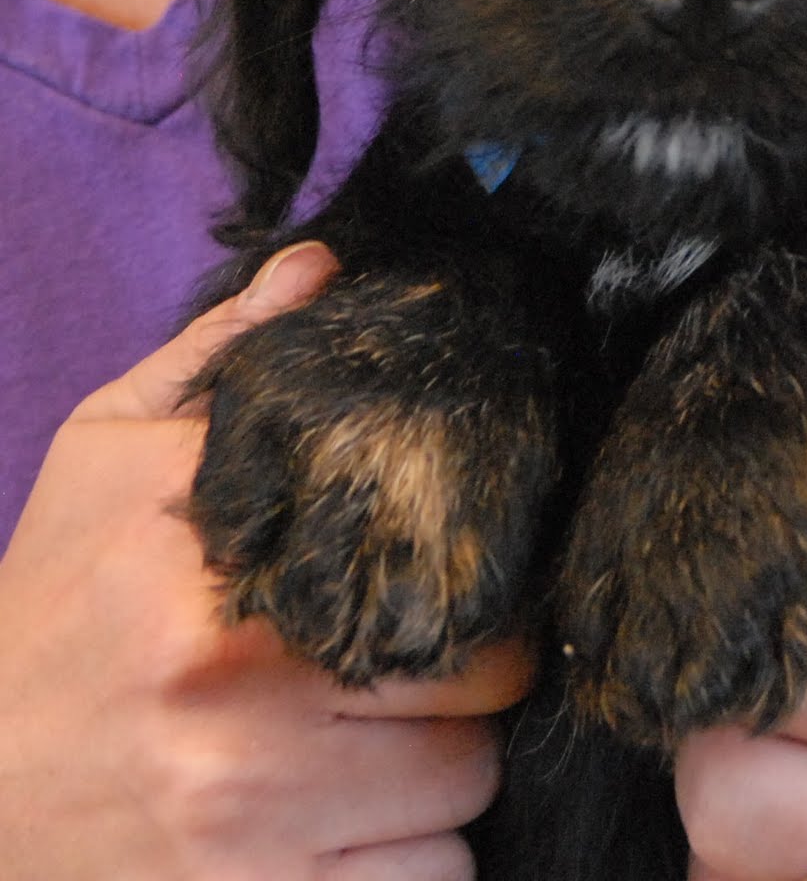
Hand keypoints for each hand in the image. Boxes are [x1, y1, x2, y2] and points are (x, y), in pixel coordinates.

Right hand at [0, 243, 530, 879]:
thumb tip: (322, 266)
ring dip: (438, 775)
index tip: (443, 582)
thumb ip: (222, 355)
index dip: (469, 579)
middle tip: (406, 671)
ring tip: (367, 749)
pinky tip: (347, 829)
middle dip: (464, 680)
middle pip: (479, 691)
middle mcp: (235, 704)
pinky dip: (411, 863)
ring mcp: (248, 826)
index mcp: (208, 575)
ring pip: (463, 792)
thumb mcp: (103, 455)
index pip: (444, 569)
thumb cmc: (47, 610)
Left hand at [676, 284, 806, 879]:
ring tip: (749, 621)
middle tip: (737, 524)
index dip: (791, 451)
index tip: (780, 443)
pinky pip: (745, 837)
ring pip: (739, 725)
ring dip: (714, 662)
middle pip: (785, 599)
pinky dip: (724, 776)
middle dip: (733, 549)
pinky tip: (765, 721)